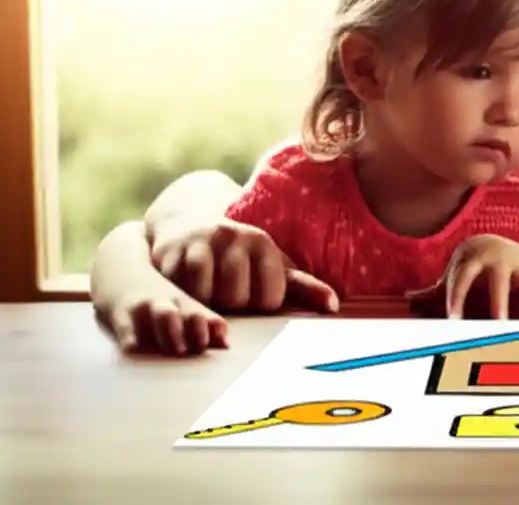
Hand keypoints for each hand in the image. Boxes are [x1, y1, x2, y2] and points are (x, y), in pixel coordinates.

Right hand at [98, 284, 228, 356]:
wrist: (119, 266)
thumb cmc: (156, 297)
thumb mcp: (181, 305)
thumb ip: (204, 325)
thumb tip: (227, 345)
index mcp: (187, 304)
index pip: (207, 316)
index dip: (215, 329)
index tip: (224, 343)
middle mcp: (170, 304)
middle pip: (191, 314)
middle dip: (198, 329)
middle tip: (201, 345)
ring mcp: (146, 308)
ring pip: (163, 316)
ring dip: (173, 330)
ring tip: (178, 348)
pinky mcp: (120, 315)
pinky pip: (126, 328)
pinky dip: (131, 337)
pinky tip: (135, 345)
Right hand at [151, 215, 337, 312]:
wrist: (189, 224)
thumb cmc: (239, 257)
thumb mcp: (271, 267)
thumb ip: (303, 287)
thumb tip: (334, 307)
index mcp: (263, 243)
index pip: (270, 298)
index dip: (260, 305)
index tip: (254, 294)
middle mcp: (234, 236)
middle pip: (237, 298)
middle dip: (233, 305)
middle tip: (228, 293)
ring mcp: (201, 242)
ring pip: (208, 294)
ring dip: (207, 303)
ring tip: (210, 293)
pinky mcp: (171, 250)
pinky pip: (180, 288)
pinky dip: (184, 297)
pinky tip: (188, 290)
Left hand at [443, 235, 518, 319]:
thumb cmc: (485, 268)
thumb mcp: (462, 274)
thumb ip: (437, 289)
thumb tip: (408, 297)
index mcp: (467, 253)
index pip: (454, 277)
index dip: (450, 298)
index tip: (449, 321)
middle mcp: (486, 252)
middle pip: (467, 273)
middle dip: (459, 295)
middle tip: (455, 320)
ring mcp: (509, 258)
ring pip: (501, 282)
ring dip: (500, 303)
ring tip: (499, 324)